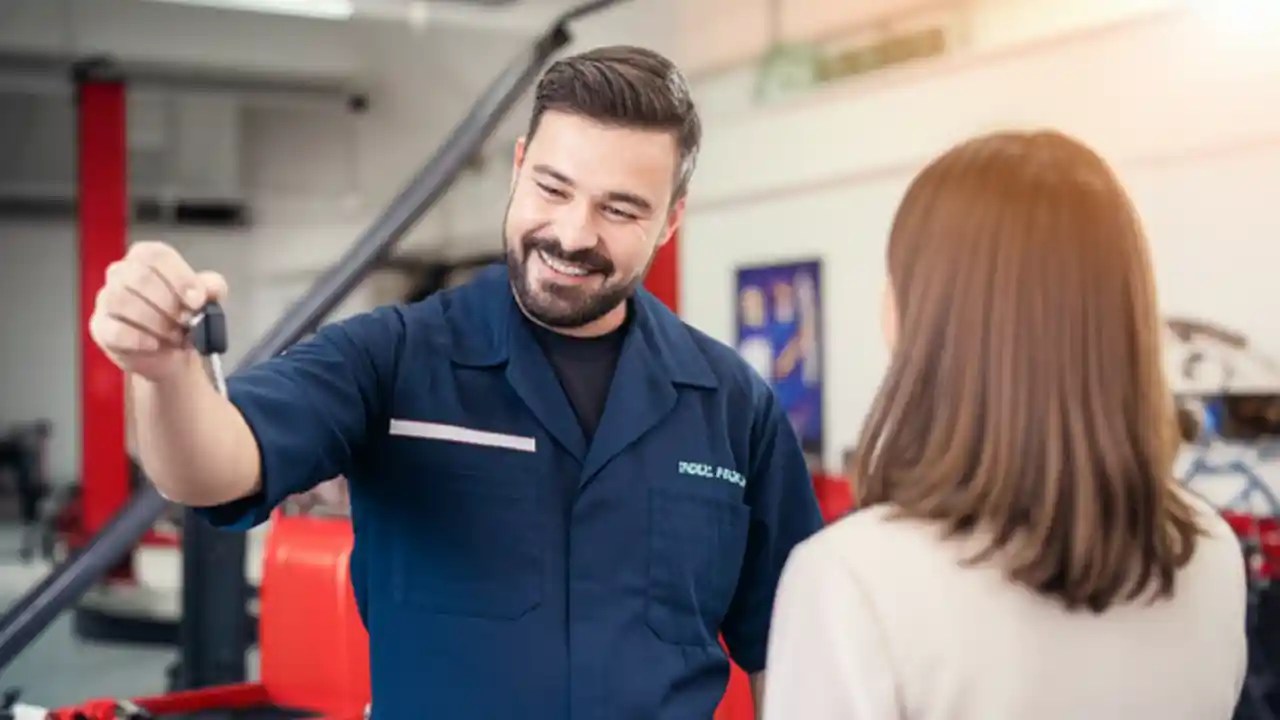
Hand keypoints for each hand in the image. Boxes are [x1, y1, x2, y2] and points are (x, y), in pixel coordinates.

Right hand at [88, 241, 227, 382]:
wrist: (173, 354)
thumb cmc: (184, 319)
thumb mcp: (206, 300)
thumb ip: (212, 288)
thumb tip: (210, 287)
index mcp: (147, 259)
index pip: (155, 254)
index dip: (179, 277)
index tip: (196, 300)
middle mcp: (123, 274)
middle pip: (139, 276)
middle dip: (169, 302)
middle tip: (186, 321)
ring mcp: (107, 300)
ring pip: (122, 300)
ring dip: (155, 321)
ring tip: (173, 335)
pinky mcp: (101, 328)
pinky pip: (114, 330)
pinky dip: (138, 339)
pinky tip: (154, 345)